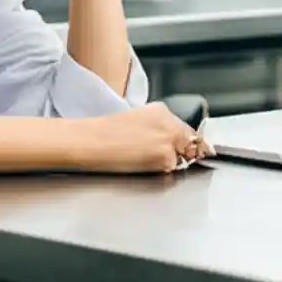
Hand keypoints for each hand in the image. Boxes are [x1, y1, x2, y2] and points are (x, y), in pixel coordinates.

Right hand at [75, 102, 214, 173]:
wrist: (91, 140)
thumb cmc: (104, 133)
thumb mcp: (137, 120)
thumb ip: (158, 128)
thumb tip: (169, 142)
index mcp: (162, 110)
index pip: (186, 130)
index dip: (183, 144)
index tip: (181, 151)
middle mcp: (170, 122)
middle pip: (190, 143)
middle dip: (180, 153)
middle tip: (156, 158)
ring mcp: (169, 139)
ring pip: (182, 158)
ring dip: (169, 162)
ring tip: (143, 161)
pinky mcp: (165, 156)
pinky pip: (171, 168)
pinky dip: (160, 171)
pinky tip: (142, 166)